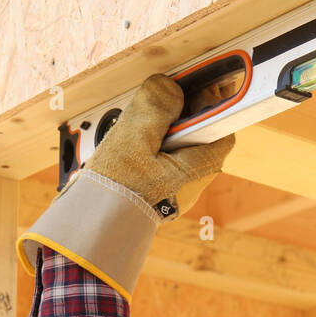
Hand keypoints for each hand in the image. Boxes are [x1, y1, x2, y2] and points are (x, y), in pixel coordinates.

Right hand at [17, 74, 235, 300]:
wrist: (93, 230)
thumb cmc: (115, 189)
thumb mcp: (132, 138)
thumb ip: (155, 107)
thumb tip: (171, 86)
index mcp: (196, 169)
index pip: (222, 129)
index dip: (213, 104)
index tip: (195, 87)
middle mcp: (193, 184)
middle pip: (199, 138)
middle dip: (181, 117)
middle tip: (156, 105)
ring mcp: (177, 193)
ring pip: (179, 152)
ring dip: (162, 134)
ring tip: (136, 129)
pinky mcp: (159, 197)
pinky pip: (163, 165)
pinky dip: (150, 152)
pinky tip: (128, 150)